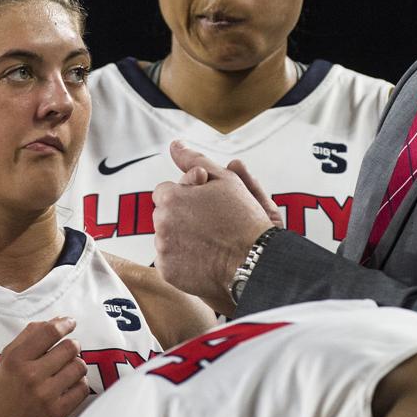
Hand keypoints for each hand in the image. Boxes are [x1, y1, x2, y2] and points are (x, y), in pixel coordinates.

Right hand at [0, 317, 87, 416]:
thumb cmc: (5, 389)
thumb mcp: (8, 359)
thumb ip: (30, 335)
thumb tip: (59, 318)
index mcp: (16, 360)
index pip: (49, 331)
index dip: (65, 323)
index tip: (70, 323)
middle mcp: (30, 377)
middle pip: (70, 347)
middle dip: (72, 346)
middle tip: (66, 351)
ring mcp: (45, 396)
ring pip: (80, 366)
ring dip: (76, 365)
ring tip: (66, 369)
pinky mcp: (57, 413)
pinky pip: (83, 388)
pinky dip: (79, 384)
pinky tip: (68, 386)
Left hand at [152, 141, 275, 311]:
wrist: (254, 262)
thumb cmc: (243, 219)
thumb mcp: (225, 180)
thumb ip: (194, 160)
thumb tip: (175, 145)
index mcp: (171, 198)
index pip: (165, 191)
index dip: (186, 196)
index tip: (204, 204)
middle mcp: (161, 223)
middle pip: (163, 214)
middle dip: (180, 216)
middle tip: (208, 223)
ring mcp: (163, 249)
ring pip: (165, 237)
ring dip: (180, 237)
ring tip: (208, 241)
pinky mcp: (167, 272)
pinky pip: (168, 261)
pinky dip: (181, 259)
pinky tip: (203, 258)